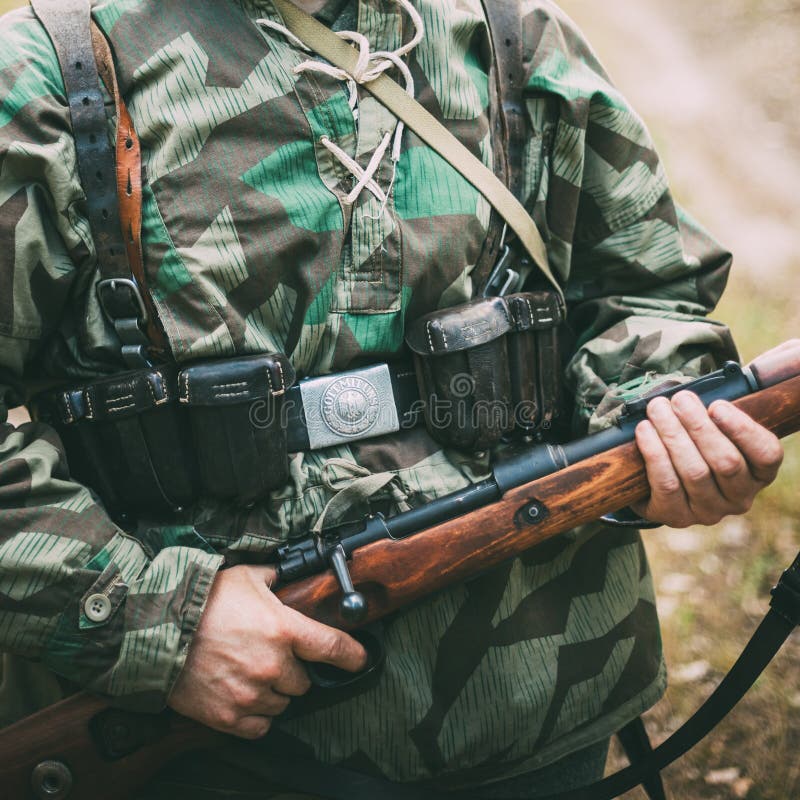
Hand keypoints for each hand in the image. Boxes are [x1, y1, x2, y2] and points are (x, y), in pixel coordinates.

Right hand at [168, 564, 366, 738]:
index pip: (334, 647)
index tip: (360, 659)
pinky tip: (244, 696)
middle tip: (271, 657)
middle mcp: (273, 665)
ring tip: (250, 673)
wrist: (157, 628)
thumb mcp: (247, 577)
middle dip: (293, 670)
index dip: (352, 655)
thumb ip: (275, 579)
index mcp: (284, 629)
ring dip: (274, 692)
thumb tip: (288, 576)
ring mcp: (251, 693)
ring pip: (283, 703)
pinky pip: (260, 726)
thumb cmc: (202, 601)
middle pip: (304, 681)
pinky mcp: (229, 716)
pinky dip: (256, 715)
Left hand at [631, 391, 782, 527]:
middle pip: (725, 461)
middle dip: (699, 426)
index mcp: (758, 474)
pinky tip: (644, 431)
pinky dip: (654, 453)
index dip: (742, 429)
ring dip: (672, 435)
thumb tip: (737, 379)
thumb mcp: (716, 427)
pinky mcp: (675, 516)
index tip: (717, 405)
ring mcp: (707, 511)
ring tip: (658, 409)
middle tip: (679, 400)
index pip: (766, 454)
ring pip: (694, 472)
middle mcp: (739, 497)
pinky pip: (666, 484)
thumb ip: (726, 410)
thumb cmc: (694, 443)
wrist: (657, 481)